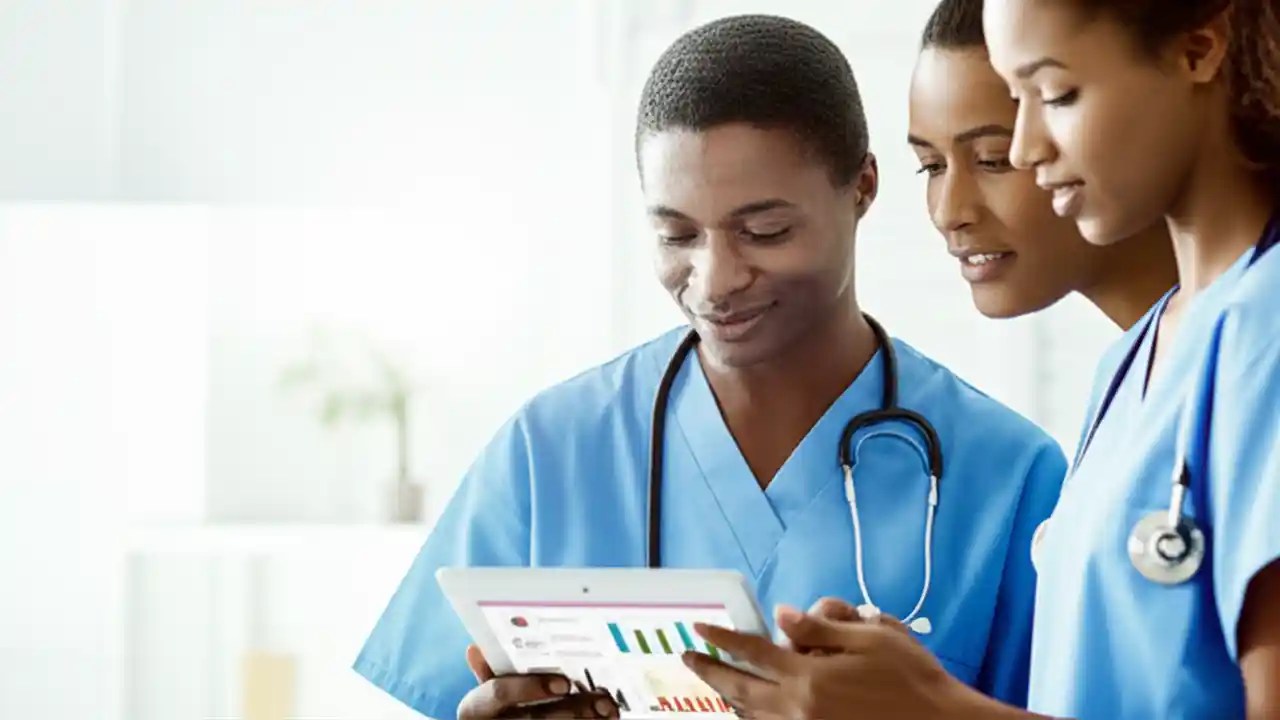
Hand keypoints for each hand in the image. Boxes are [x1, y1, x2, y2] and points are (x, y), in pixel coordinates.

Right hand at [458, 645, 619, 718]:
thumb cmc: (495, 712)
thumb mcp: (485, 695)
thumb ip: (489, 672)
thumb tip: (475, 648)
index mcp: (475, 707)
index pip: (499, 692)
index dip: (532, 686)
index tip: (564, 683)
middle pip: (533, 718)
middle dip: (570, 708)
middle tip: (599, 699)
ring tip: (606, 710)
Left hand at [682, 607, 984, 719]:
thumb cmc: (912, 678)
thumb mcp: (871, 638)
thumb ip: (821, 627)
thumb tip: (781, 616)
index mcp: (810, 676)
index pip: (752, 652)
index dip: (722, 638)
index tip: (699, 628)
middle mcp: (799, 708)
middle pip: (741, 689)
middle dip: (710, 671)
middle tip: (688, 657)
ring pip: (755, 714)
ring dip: (732, 697)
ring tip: (717, 682)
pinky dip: (758, 716)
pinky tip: (755, 706)